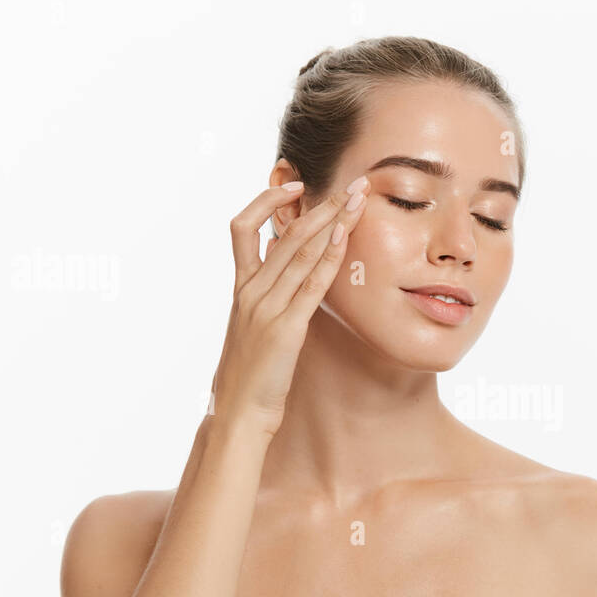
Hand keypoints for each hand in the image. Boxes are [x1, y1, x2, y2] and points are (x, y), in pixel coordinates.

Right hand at [209, 175, 371, 438]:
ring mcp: (266, 307)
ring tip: (357, 198)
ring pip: (300, 251)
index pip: (243, 228)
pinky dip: (329, 256)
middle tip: (350, 183)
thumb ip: (264, 298)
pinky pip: (311, 283)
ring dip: (332, 220)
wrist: (239, 413)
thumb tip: (282, 271)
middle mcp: (251, 291)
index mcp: (241, 289)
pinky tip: (345, 237)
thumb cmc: (251, 376)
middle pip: (286, 234)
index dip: (267, 202)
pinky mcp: (285, 328)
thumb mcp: (253, 329)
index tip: (295, 187)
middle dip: (321, 204)